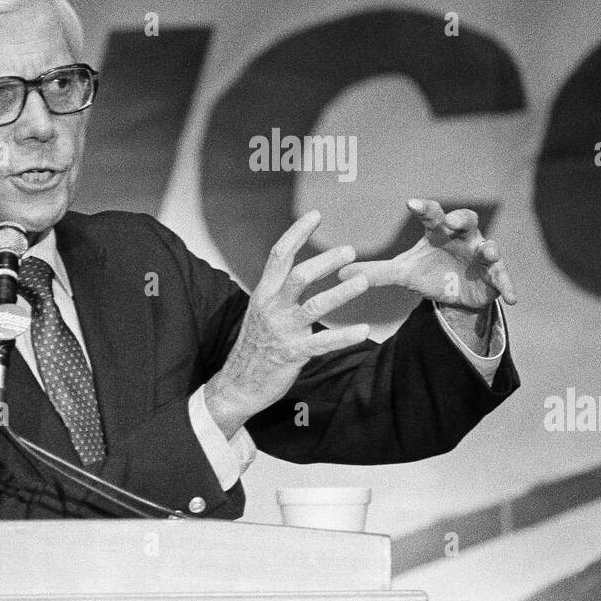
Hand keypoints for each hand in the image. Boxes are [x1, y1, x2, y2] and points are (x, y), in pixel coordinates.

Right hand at [205, 210, 371, 436]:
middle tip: (350, 251)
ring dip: (340, 292)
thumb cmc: (255, 346)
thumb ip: (279, 292)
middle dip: (325, 261)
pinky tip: (363, 330)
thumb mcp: (262, 311)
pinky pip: (322, 343)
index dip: (298, 233)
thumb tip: (299, 271)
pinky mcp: (292, 354)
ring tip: (364, 282)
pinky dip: (343, 336)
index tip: (316, 215)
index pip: (280, 255)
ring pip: (314, 306)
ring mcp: (282, 331)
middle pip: (299, 275)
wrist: (237, 385)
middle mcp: (271, 307)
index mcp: (264, 293)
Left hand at [338, 199, 517, 309]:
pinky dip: (507, 286)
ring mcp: (481, 256)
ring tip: (488, 251)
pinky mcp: (494, 277)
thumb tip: (340, 272)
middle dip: (460, 219)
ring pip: (489, 246)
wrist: (455, 294)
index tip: (410, 204)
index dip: (424, 208)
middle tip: (451, 221)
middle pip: (466, 219)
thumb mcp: (403, 273)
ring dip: (490, 248)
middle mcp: (463, 238)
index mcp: (439, 232)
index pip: (431, 214)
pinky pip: (503, 279)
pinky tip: (511, 299)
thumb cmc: (429, 272)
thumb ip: (375, 272)